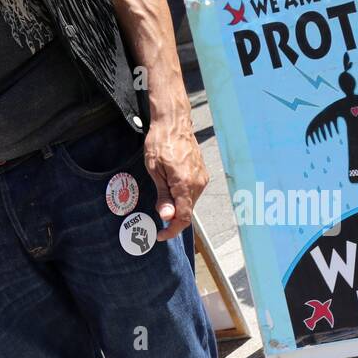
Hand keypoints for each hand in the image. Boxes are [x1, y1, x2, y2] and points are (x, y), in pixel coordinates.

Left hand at [143, 113, 207, 241]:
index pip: (183, 217)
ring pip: (190, 202)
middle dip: (173, 218)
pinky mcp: (202, 173)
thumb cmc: (160, 142)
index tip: (161, 236)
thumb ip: (163, 195)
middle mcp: (198, 183)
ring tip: (163, 195)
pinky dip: (182, 196)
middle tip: (157, 215)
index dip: (172, 230)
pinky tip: (171, 187)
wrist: (174, 122)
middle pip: (187, 212)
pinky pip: (193, 192)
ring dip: (178, 205)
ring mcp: (202, 178)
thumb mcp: (154, 169)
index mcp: (185, 184)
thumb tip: (167, 217)